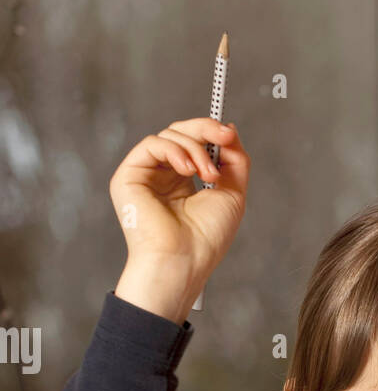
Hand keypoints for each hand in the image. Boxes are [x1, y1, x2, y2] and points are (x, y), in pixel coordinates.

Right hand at [109, 117, 249, 321]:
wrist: (184, 260)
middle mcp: (161, 176)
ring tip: (208, 175)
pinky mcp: (129, 176)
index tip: (229, 135)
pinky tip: (188, 170)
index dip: (211, 133)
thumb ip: (234, 161)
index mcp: (182, 182)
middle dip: (204, 130)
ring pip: (168, 136)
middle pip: (179, 133)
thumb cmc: (206, 238)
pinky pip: (151, 144)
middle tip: (224, 137)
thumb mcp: (231, 193)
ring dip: (195, 148)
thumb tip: (230, 130)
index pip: (194, 143)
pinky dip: (174, 150)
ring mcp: (145, 175)